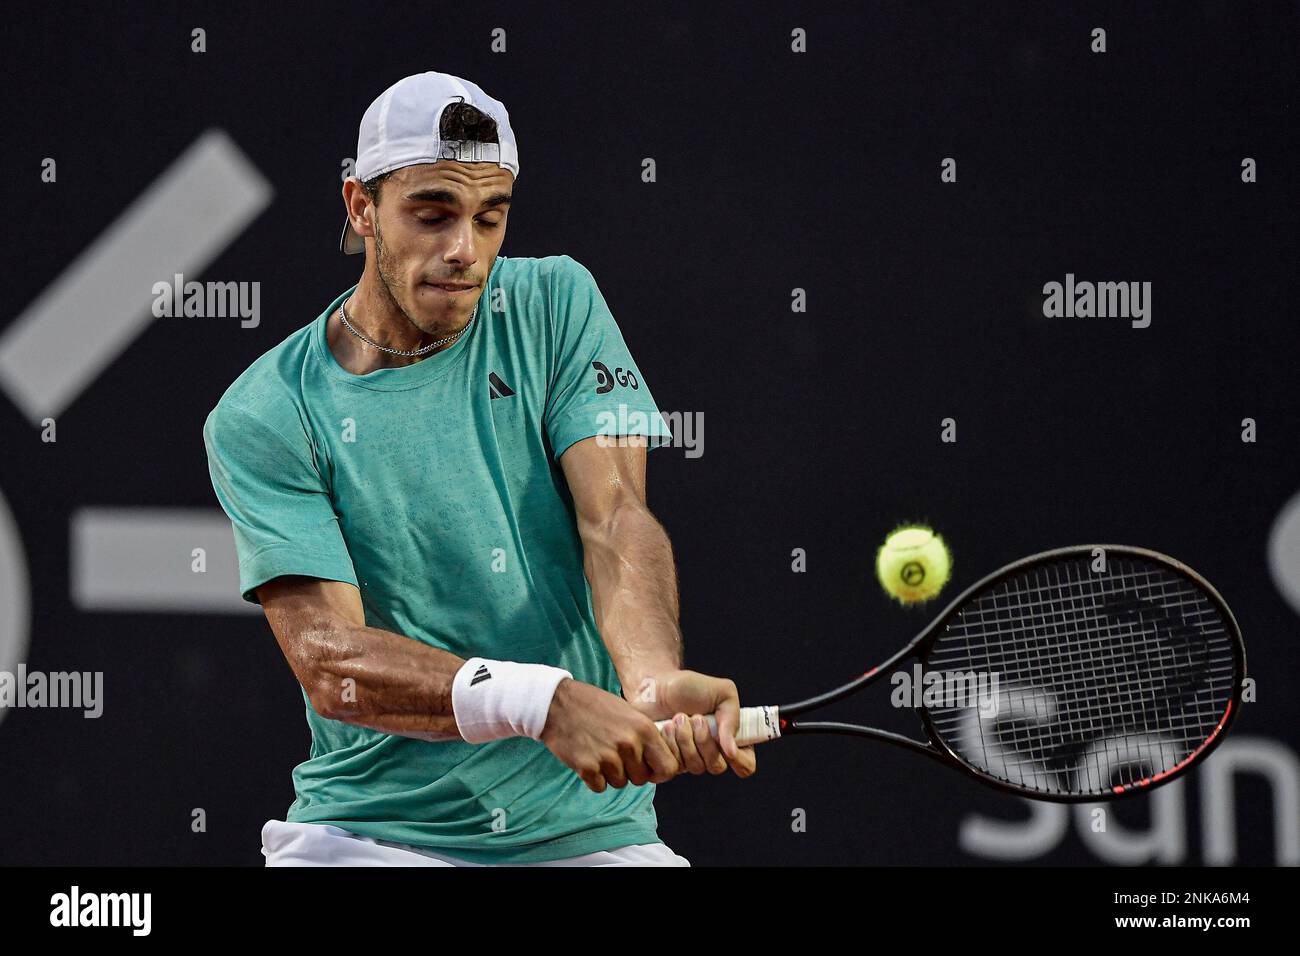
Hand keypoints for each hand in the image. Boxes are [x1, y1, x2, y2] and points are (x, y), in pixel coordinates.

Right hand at [539, 679, 679, 791]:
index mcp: (644, 729)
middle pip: (642, 779)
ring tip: (599, 751)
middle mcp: (629, 744)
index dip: (659, 772)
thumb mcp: (629, 712)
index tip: (649, 769)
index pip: (668, 768)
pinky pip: (600, 787)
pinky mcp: (587, 767)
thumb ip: (646, 736)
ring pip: (620, 783)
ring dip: (610, 774)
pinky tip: (587, 758)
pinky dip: (594, 778)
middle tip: (616, 755)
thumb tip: (661, 761)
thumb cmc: (595, 706)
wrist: (558, 703)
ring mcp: (608, 757)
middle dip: (631, 772)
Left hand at [626, 669, 757, 779]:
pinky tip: (666, 728)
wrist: (656, 686)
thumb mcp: (723, 692)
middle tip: (696, 718)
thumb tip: (732, 750)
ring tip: (678, 717)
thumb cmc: (689, 687)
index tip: (725, 742)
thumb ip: (733, 719)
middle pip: (718, 767)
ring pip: (696, 767)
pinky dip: (670, 744)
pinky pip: (674, 767)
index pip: (745, 765)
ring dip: (685, 738)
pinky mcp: (669, 761)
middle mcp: (712, 752)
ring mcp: (690, 759)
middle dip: (705, 741)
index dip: (739, 760)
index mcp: (730, 738)